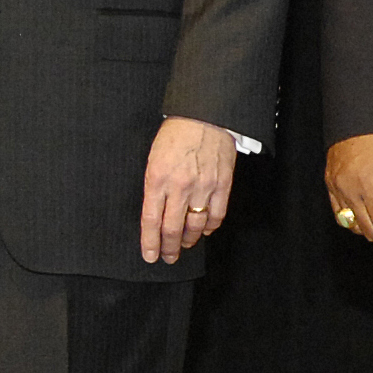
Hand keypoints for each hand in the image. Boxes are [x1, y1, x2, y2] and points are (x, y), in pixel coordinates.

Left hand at [142, 117, 239, 263]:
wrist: (204, 115)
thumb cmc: (176, 134)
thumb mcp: (154, 159)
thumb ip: (154, 187)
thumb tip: (157, 213)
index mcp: (157, 179)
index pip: (151, 221)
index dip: (150, 243)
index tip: (151, 256)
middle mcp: (180, 186)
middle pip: (173, 229)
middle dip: (169, 248)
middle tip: (168, 257)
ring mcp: (203, 186)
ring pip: (196, 226)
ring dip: (189, 240)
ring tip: (185, 244)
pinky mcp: (222, 184)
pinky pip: (216, 215)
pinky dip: (209, 226)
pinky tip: (204, 228)